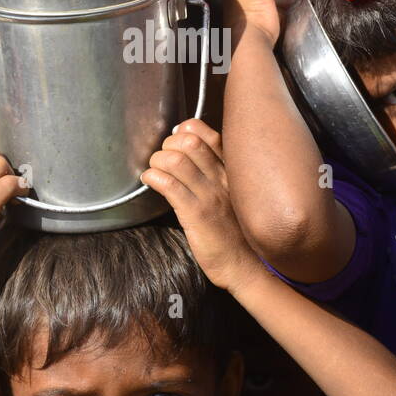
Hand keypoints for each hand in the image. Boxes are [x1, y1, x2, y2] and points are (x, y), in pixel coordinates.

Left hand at [141, 119, 264, 294]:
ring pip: (177, 161)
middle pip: (189, 142)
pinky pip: (170, 186)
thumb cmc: (235, 231)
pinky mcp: (196, 215)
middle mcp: (221, 179)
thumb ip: (215, 173)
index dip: (186, 130)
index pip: (208, 134)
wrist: (244, 265)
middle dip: (168, 145)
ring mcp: (209, 196)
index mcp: (230, 172)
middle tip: (162, 160)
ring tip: (154, 171)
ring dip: (157, 161)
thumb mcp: (232, 195)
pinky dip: (154, 178)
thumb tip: (188, 151)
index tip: (176, 140)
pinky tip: (150, 181)